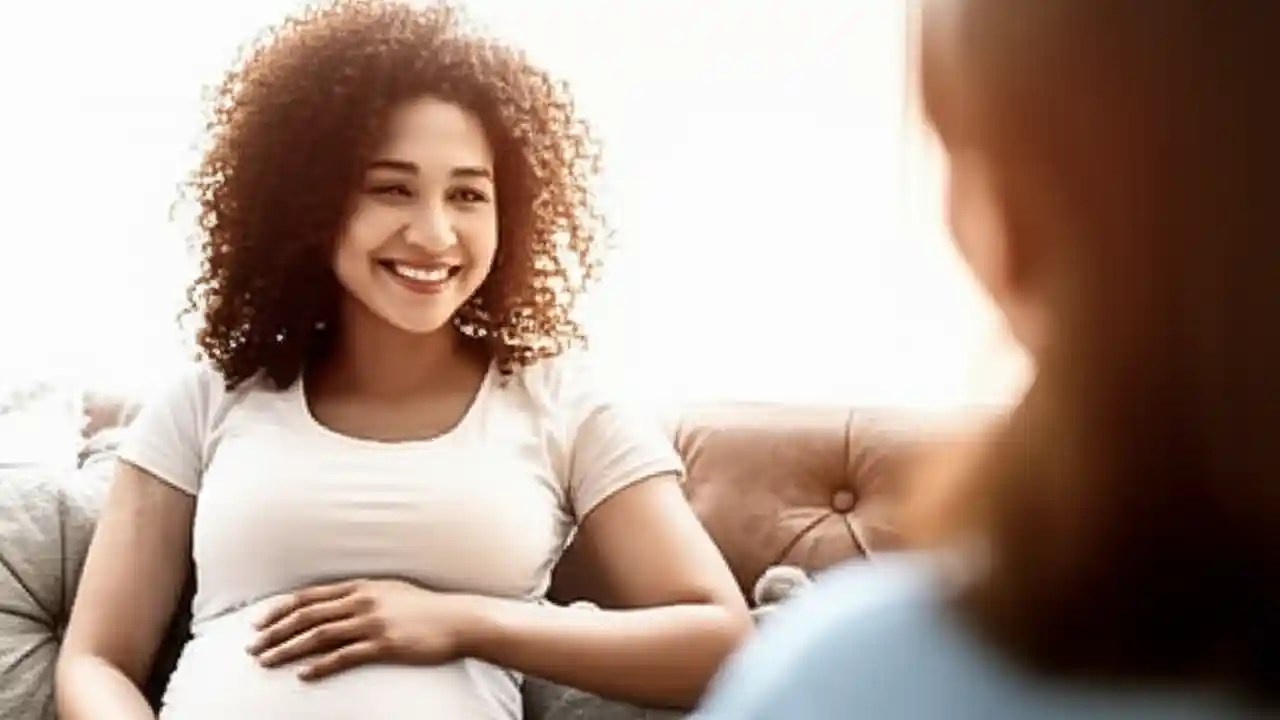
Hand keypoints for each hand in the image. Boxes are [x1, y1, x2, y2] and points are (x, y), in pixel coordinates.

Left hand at [247, 579, 478, 680]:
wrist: (458, 620)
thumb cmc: (425, 608)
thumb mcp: (390, 591)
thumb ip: (362, 594)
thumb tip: (337, 602)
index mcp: (360, 586)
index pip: (309, 596)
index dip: (280, 609)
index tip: (258, 622)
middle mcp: (362, 601)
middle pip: (307, 616)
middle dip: (275, 632)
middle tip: (252, 647)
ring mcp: (372, 622)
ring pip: (319, 636)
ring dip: (288, 649)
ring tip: (267, 662)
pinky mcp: (384, 645)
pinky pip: (344, 657)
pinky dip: (320, 666)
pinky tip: (303, 675)